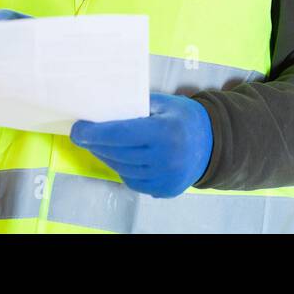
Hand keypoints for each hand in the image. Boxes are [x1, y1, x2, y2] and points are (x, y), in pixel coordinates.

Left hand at [69, 92, 212, 197]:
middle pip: (118, 152)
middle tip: (83, 135)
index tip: (78, 130)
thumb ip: (136, 105)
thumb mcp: (164, 103)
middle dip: (96, 144)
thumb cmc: (185, 118)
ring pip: (122, 169)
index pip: (120, 134)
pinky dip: (122, 169)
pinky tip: (119, 157)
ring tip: (99, 145)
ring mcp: (164, 178)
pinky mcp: (164, 190)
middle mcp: (165, 158)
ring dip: (106, 156)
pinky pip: (133, 181)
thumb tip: (103, 109)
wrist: (214, 143)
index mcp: (165, 132)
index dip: (95, 133)